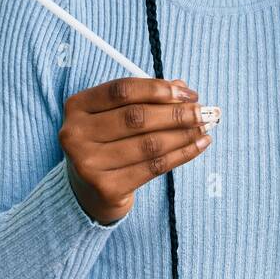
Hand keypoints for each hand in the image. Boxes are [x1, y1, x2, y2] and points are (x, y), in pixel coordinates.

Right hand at [60, 77, 216, 225]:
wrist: (90, 190)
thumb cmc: (109, 141)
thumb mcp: (118, 114)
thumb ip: (147, 98)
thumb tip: (183, 88)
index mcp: (77, 106)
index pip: (122, 90)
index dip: (158, 89)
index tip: (187, 93)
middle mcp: (76, 134)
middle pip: (136, 117)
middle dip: (176, 113)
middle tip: (202, 112)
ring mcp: (88, 163)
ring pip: (148, 144)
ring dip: (183, 134)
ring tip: (203, 128)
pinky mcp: (106, 188)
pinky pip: (153, 167)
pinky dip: (182, 155)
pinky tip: (198, 146)